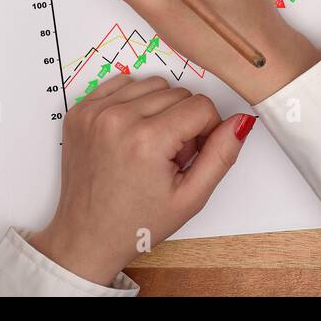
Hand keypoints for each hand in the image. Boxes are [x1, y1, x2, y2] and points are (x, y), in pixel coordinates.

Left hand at [30, 73, 254, 285]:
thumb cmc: (136, 223)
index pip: (201, 106)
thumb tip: (241, 121)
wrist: (86, 237)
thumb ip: (221, 155)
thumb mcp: (191, 197)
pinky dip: (133, 102)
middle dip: (182, 122)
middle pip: (178, 93)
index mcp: (146, 141)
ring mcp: (94, 113)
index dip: (206, 130)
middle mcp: (117, 119)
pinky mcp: (80, 111)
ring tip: (149, 145)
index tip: (191, 155)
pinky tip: (130, 132)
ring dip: (159, 109)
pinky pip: (122, 84)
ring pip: (153, 85)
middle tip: (168, 157)